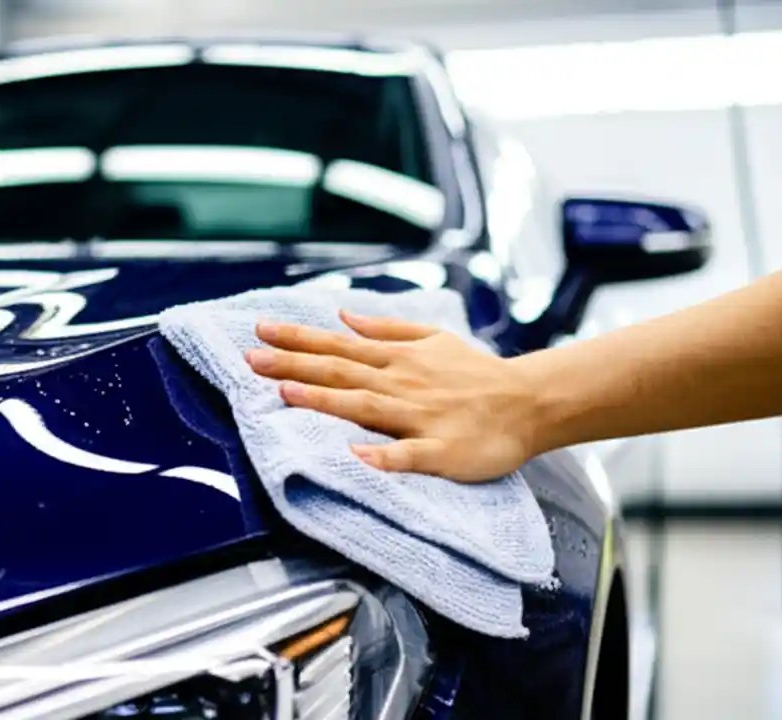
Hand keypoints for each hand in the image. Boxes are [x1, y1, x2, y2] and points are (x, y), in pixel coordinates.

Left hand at [245, 311, 543, 482]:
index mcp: (399, 360)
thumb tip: (343, 317)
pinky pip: (408, 454)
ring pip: (366, 406)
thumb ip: (387, 330)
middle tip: (251, 359)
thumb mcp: (433, 338)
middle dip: (294, 365)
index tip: (260, 333)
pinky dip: (382, 454)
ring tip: (286, 394)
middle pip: (341, 372)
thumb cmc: (478, 374)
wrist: (530, 402)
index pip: (339, 348)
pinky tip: (355, 454)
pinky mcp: (441, 450)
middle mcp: (403, 384)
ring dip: (325, 400)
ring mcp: (421, 417)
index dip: (298, 341)